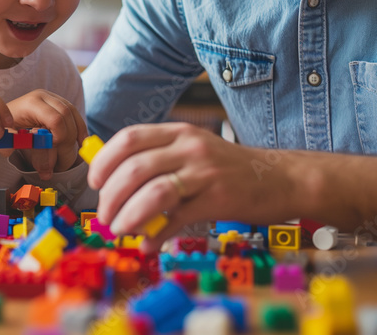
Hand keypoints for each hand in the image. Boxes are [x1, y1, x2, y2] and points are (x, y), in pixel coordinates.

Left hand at [5, 90, 87, 179]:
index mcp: (32, 103)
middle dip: (69, 139)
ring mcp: (52, 97)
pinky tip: (81, 141)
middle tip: (64, 160)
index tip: (55, 148)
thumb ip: (21, 149)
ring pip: (73, 114)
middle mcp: (43, 96)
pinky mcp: (58, 101)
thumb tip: (42, 170)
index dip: (60, 136)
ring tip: (73, 153)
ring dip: (77, 134)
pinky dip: (79, 128)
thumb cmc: (4, 127)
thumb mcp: (6, 137)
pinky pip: (74, 113)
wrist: (0, 114)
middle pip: (67, 115)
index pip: (56, 119)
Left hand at [87, 122, 298, 252]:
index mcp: (178, 132)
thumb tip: (115, 187)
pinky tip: (150, 244)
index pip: (129, 138)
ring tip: (120, 229)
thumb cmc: (230, 169)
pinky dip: (158, 234)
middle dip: (110, 195)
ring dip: (128, 215)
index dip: (105, 161)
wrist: (281, 178)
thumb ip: (159, 162)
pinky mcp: (218, 198)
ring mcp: (205, 171)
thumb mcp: (193, 152)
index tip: (95, 183)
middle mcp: (189, 147)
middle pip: (134, 168)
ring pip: (152, 191)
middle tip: (104, 216)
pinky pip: (178, 217)